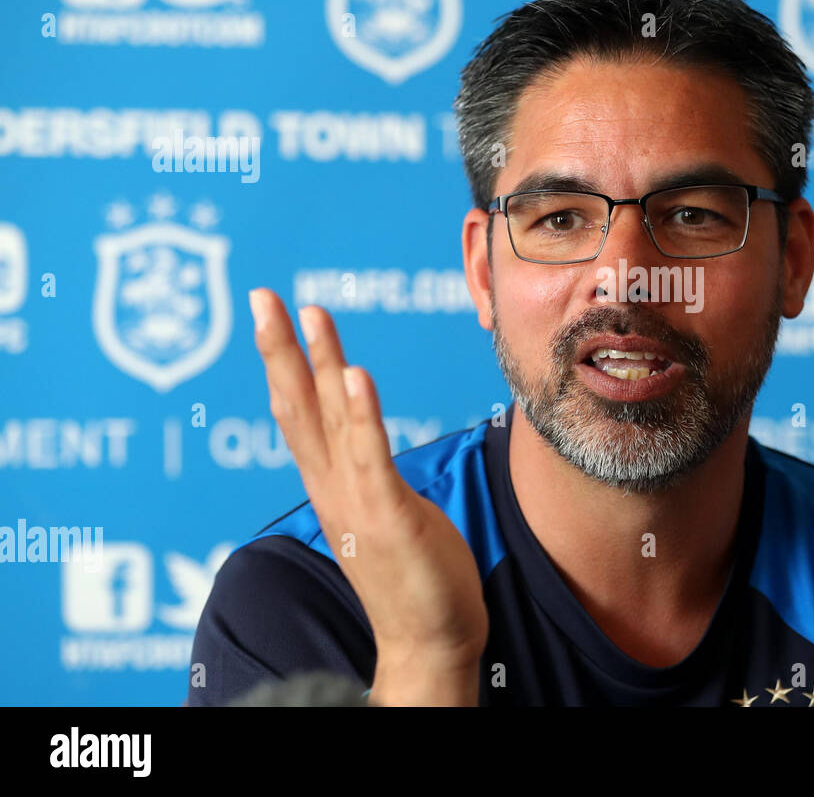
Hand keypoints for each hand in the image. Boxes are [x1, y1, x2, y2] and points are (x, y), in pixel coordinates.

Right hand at [249, 288, 487, 702]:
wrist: (429, 640)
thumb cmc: (413, 574)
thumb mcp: (383, 510)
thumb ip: (367, 471)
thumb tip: (364, 439)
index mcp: (331, 484)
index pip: (298, 413)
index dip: (284, 362)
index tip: (274, 314)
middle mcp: (332, 487)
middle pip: (296, 407)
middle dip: (279, 348)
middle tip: (262, 295)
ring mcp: (356, 501)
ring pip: (328, 420)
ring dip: (318, 363)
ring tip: (309, 312)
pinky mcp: (388, 515)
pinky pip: (370, 456)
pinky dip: (361, 414)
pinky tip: (356, 374)